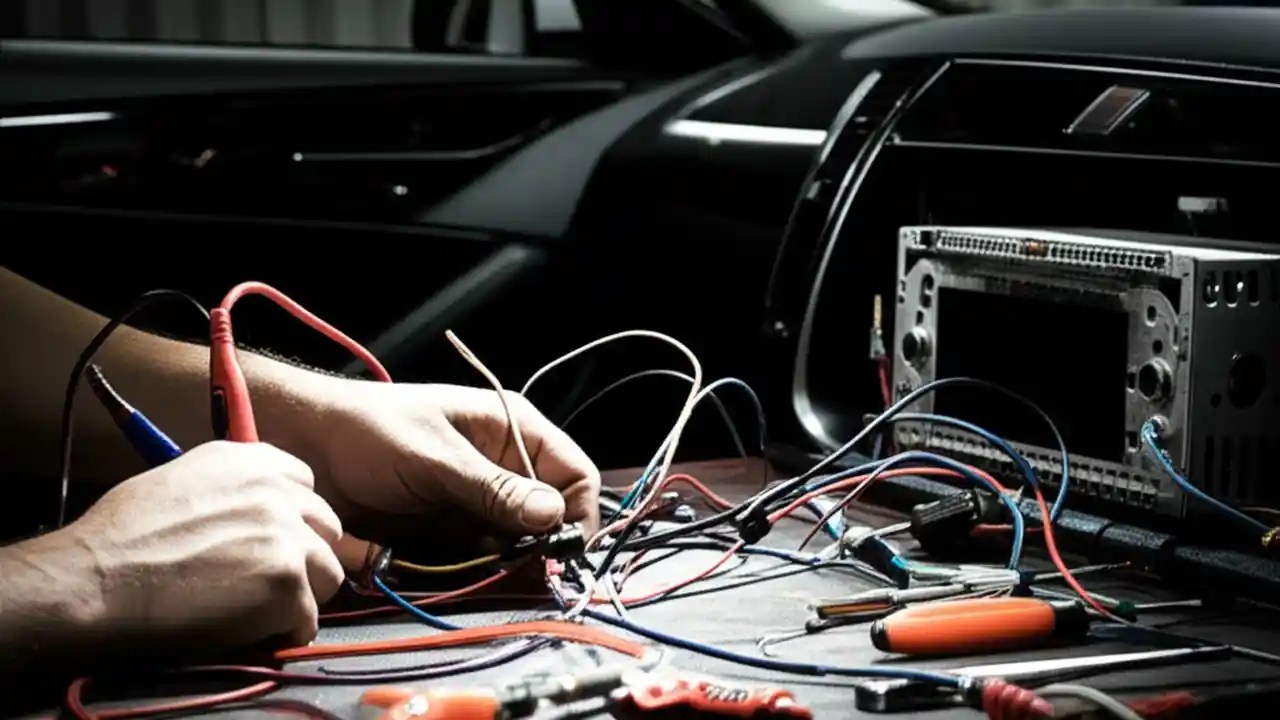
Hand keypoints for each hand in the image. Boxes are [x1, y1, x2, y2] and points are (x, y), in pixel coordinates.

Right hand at [67, 441, 343, 648]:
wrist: (97, 580)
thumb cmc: (120, 536)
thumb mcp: (180, 480)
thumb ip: (230, 490)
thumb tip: (251, 512)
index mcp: (250, 460)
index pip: (305, 484)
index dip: (293, 519)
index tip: (273, 541)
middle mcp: (277, 491)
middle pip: (326, 528)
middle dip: (304, 556)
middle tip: (269, 582)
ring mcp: (288, 535)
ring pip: (329, 573)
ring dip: (301, 595)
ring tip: (260, 610)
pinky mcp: (287, 582)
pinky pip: (307, 618)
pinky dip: (284, 631)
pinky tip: (251, 632)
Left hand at [268, 380, 599, 536]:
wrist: (304, 447)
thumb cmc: (369, 432)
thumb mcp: (435, 458)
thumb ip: (493, 490)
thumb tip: (551, 516)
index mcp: (512, 429)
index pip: (573, 473)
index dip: (576, 511)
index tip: (562, 550)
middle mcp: (504, 466)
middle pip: (551, 514)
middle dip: (541, 544)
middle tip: (521, 568)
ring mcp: (479, 500)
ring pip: (519, 541)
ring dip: (508, 560)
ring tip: (482, 567)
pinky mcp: (453, 529)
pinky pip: (483, 555)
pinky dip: (478, 568)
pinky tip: (460, 569)